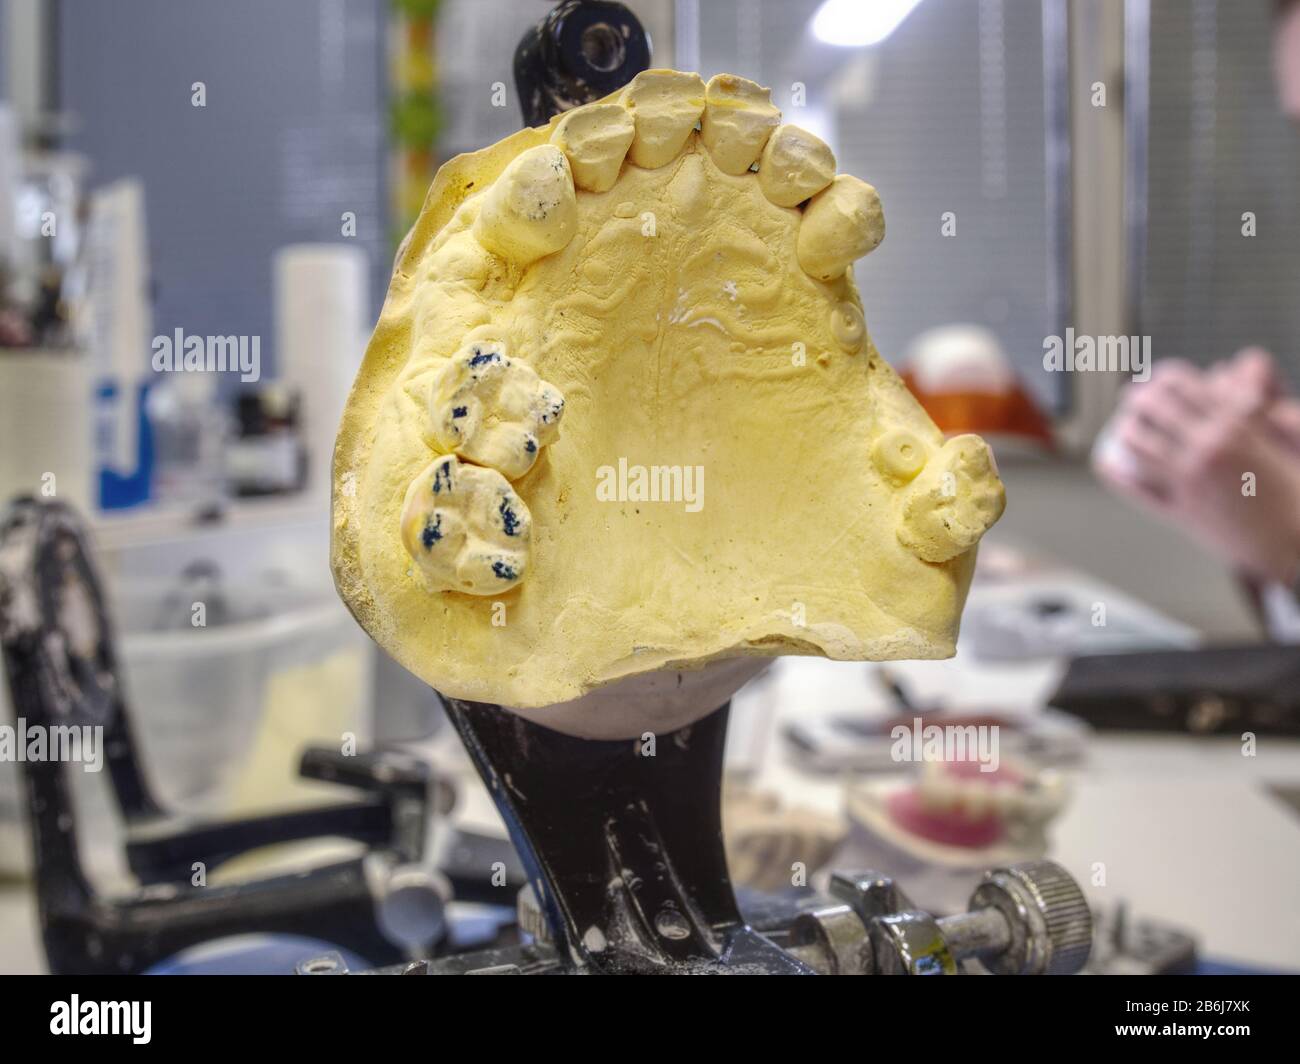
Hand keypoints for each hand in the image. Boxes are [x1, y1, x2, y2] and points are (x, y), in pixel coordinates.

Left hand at [1094, 351, 1299, 582]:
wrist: (1293, 540)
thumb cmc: (1291, 488)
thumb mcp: (1277, 436)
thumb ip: (1250, 405)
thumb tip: (1223, 372)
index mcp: (1234, 423)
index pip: (1183, 385)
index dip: (1162, 377)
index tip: (1154, 378)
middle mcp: (1208, 446)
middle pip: (1154, 408)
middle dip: (1137, 399)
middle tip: (1130, 399)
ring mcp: (1190, 477)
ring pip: (1138, 444)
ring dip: (1127, 431)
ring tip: (1124, 428)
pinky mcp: (1181, 508)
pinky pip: (1137, 487)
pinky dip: (1119, 474)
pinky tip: (1109, 465)